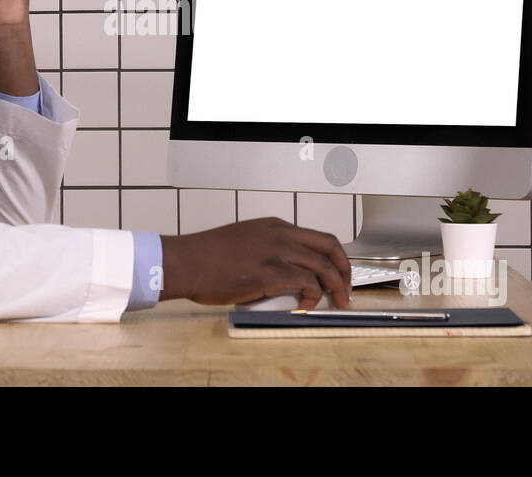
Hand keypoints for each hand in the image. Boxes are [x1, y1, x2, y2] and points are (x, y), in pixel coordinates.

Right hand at [159, 217, 352, 308]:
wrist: (184, 262)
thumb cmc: (206, 256)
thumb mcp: (244, 241)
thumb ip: (268, 250)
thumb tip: (285, 273)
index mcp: (274, 226)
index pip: (318, 237)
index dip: (335, 257)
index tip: (339, 273)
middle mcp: (279, 234)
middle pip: (329, 247)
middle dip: (344, 270)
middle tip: (347, 290)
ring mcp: (275, 252)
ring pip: (322, 266)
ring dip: (334, 287)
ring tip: (334, 303)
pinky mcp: (269, 272)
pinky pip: (305, 282)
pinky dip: (312, 296)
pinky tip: (305, 305)